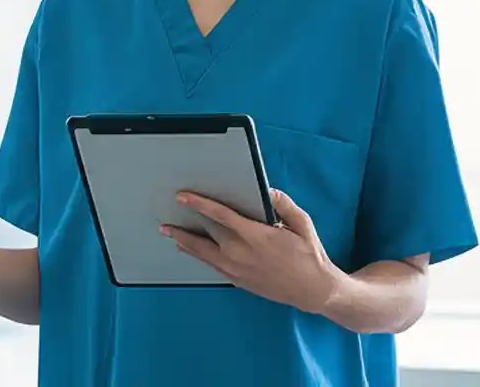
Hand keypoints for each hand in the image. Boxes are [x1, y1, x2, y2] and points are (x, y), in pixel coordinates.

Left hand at [162, 188, 343, 313]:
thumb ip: (282, 203)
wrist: (312, 290)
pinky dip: (196, 255)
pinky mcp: (237, 280)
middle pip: (204, 235)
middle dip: (184, 223)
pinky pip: (211, 265)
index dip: (199, 204)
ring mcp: (236, 270)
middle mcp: (241, 253)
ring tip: (168, 231)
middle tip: (166, 213)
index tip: (182, 196)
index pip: (220, 216)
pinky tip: (188, 249)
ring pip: (202, 253)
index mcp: (255, 236)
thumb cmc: (308, 254)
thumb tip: (265, 189)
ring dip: (183, 241)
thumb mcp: (302, 223)